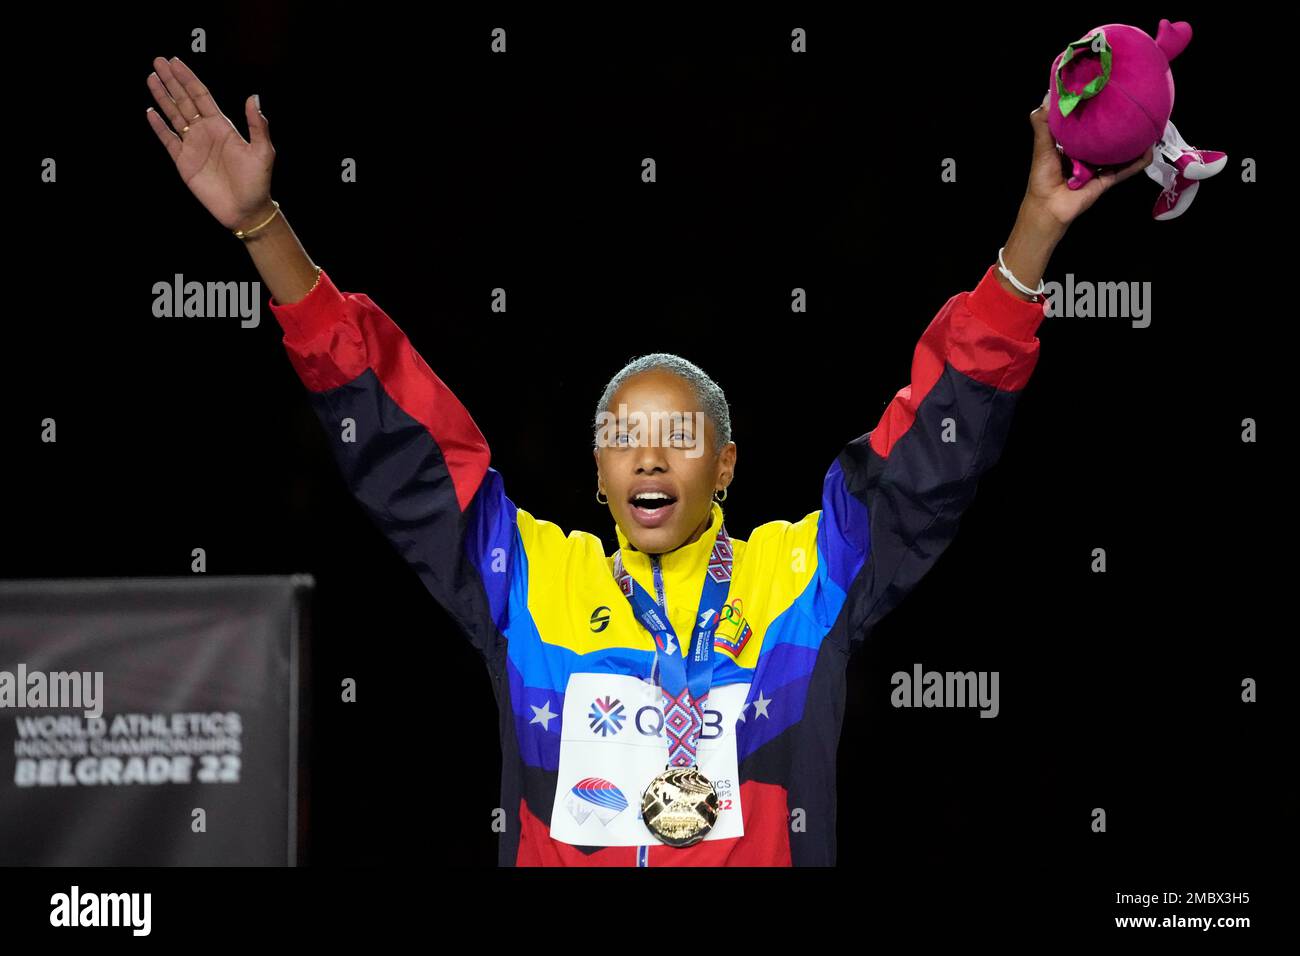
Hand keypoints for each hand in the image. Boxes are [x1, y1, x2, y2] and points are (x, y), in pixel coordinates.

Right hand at [145, 55, 275, 231]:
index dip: (188, 78)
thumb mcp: (262, 151)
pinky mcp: (184, 162)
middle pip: (184, 100)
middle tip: (158, 61)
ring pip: (174, 115)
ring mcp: (193, 146)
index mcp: (222, 126)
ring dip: (162, 97)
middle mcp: (205, 132)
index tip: (175, 62)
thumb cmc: (257, 182)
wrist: (245, 209)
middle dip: (171, 81)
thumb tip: (253, 96)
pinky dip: (158, 126)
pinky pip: (168, 140)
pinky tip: (150, 111)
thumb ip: (257, 125)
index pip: (201, 96)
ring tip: (151, 78)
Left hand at [1024, 93, 1152, 229]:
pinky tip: (1150, 150)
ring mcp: (1098, 167)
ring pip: (1120, 152)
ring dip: (1134, 141)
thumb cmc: (1042, 176)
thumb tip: (1048, 96)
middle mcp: (1087, 154)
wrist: (1049, 206)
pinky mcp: (1107, 179)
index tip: (1106, 92)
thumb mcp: (1042, 145)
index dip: (1095, 111)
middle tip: (1132, 104)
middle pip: (1106, 137)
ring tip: (1149, 125)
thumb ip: (1043, 124)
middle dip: (1118, 123)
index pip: (1086, 124)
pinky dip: (1138, 162)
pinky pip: (1126, 169)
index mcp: (1071, 145)